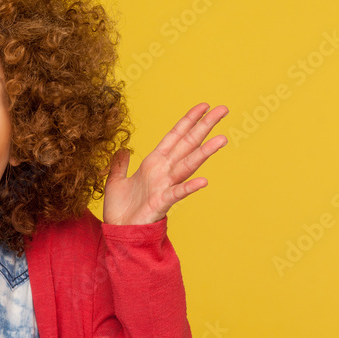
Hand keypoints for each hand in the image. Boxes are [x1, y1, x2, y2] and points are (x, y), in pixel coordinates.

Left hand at [103, 103, 227, 224]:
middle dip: (204, 127)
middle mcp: (163, 171)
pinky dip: (189, 187)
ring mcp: (164, 186)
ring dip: (204, 152)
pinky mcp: (161, 202)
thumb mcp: (115, 180)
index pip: (174, 136)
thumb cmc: (120, 209)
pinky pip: (177, 193)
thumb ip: (120, 164)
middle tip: (223, 110)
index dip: (188, 120)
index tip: (204, 106)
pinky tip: (204, 180)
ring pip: (187, 164)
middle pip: (187, 144)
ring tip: (221, 139)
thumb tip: (122, 149)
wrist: (118, 231)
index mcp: (154, 163)